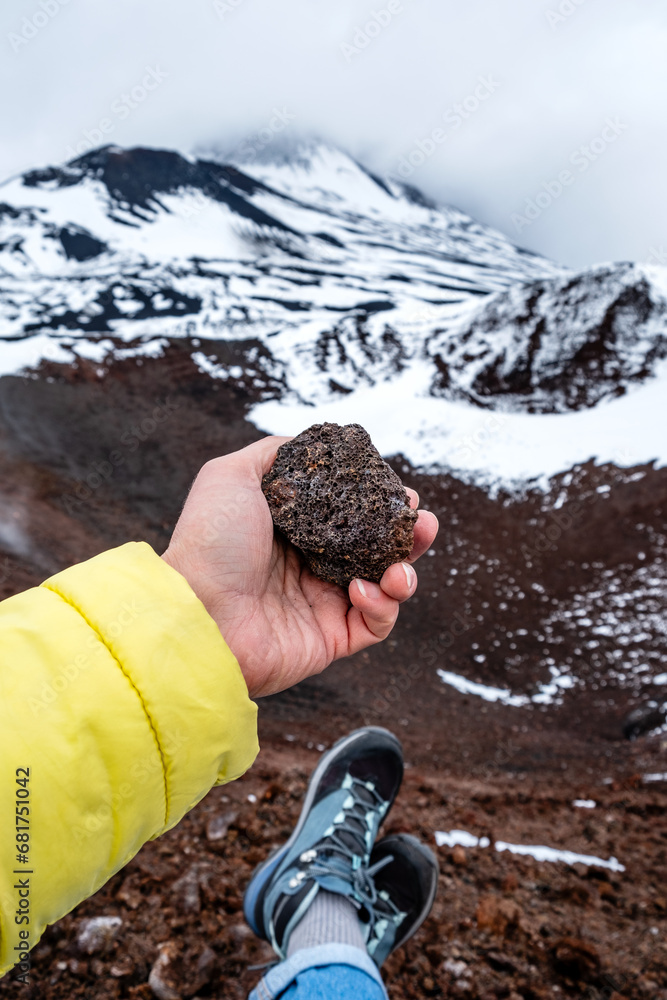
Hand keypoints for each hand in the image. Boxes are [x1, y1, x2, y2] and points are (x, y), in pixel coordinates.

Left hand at [161, 436, 437, 697]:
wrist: (197, 612)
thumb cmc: (210, 542)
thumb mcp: (231, 475)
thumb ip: (276, 453)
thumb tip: (314, 442)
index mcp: (294, 530)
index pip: (352, 514)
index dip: (381, 502)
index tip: (400, 490)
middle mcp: (310, 566)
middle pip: (376, 548)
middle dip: (409, 534)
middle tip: (421, 522)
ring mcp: (321, 604)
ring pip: (385, 588)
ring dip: (406, 572)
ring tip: (401, 565)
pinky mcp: (329, 639)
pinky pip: (374, 625)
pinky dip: (381, 606)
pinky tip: (362, 589)